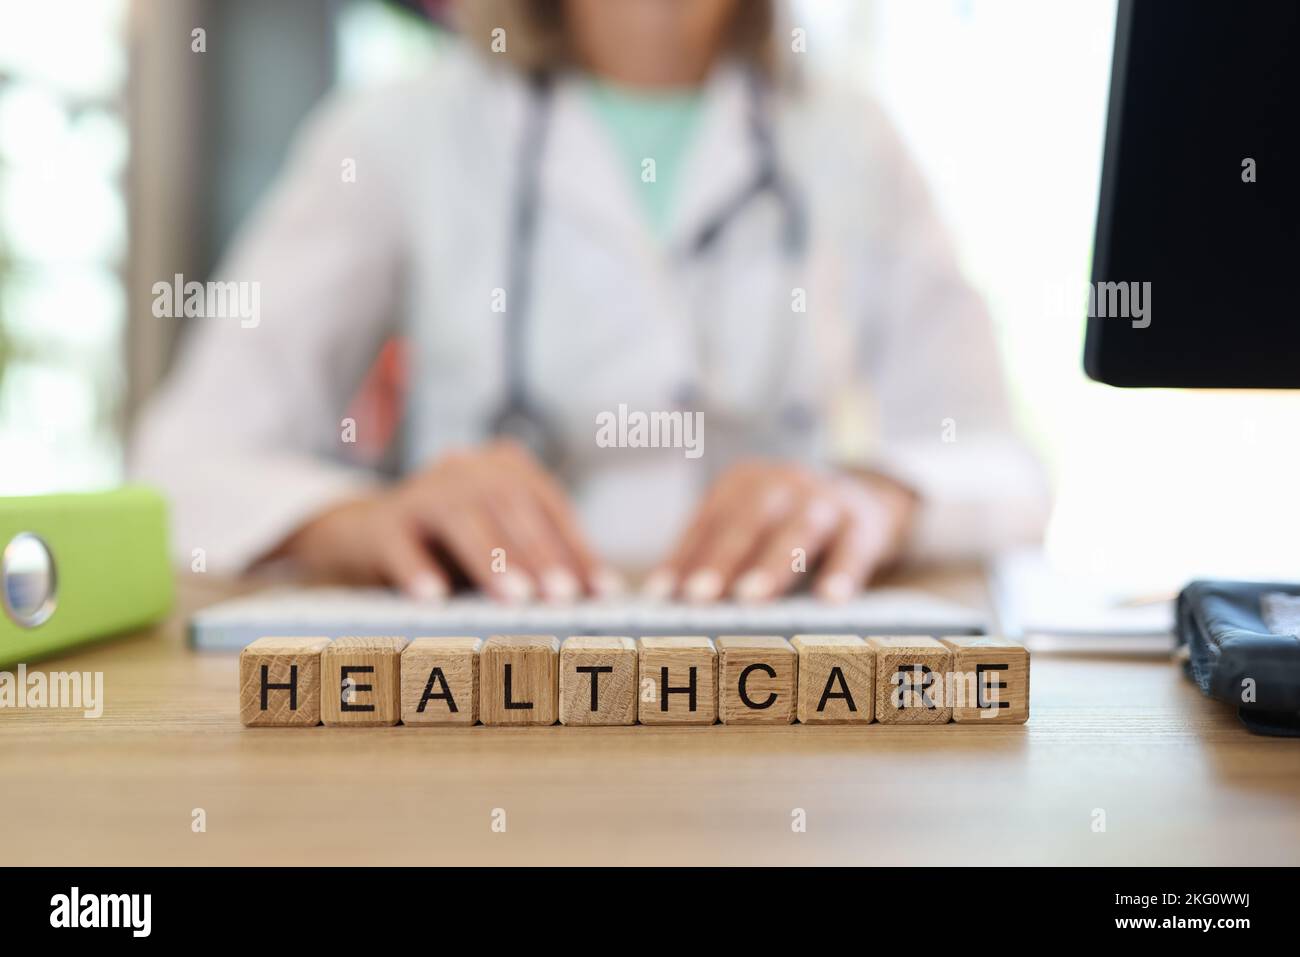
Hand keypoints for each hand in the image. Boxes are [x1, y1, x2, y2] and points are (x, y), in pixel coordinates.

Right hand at [273, 441, 617, 601]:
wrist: (366, 537)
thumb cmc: (453, 549)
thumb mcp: (501, 547)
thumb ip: (542, 561)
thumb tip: (600, 595)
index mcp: (504, 468)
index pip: (549, 507)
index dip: (577, 548)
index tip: (602, 591)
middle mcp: (466, 470)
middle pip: (509, 506)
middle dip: (540, 553)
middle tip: (562, 595)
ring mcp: (421, 492)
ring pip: (460, 518)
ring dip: (490, 559)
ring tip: (515, 598)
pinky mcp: (381, 523)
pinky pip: (400, 543)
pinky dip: (417, 569)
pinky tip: (434, 598)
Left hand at [644, 461, 915, 603]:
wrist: (867, 497)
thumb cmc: (787, 524)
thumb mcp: (751, 526)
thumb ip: (714, 554)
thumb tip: (664, 600)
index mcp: (744, 483)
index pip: (707, 522)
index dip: (684, 557)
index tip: (661, 595)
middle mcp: (782, 483)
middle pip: (747, 521)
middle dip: (721, 559)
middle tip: (699, 596)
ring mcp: (826, 499)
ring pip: (797, 530)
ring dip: (772, 564)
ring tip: (749, 598)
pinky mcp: (865, 522)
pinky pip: (854, 548)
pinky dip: (843, 573)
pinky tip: (830, 600)